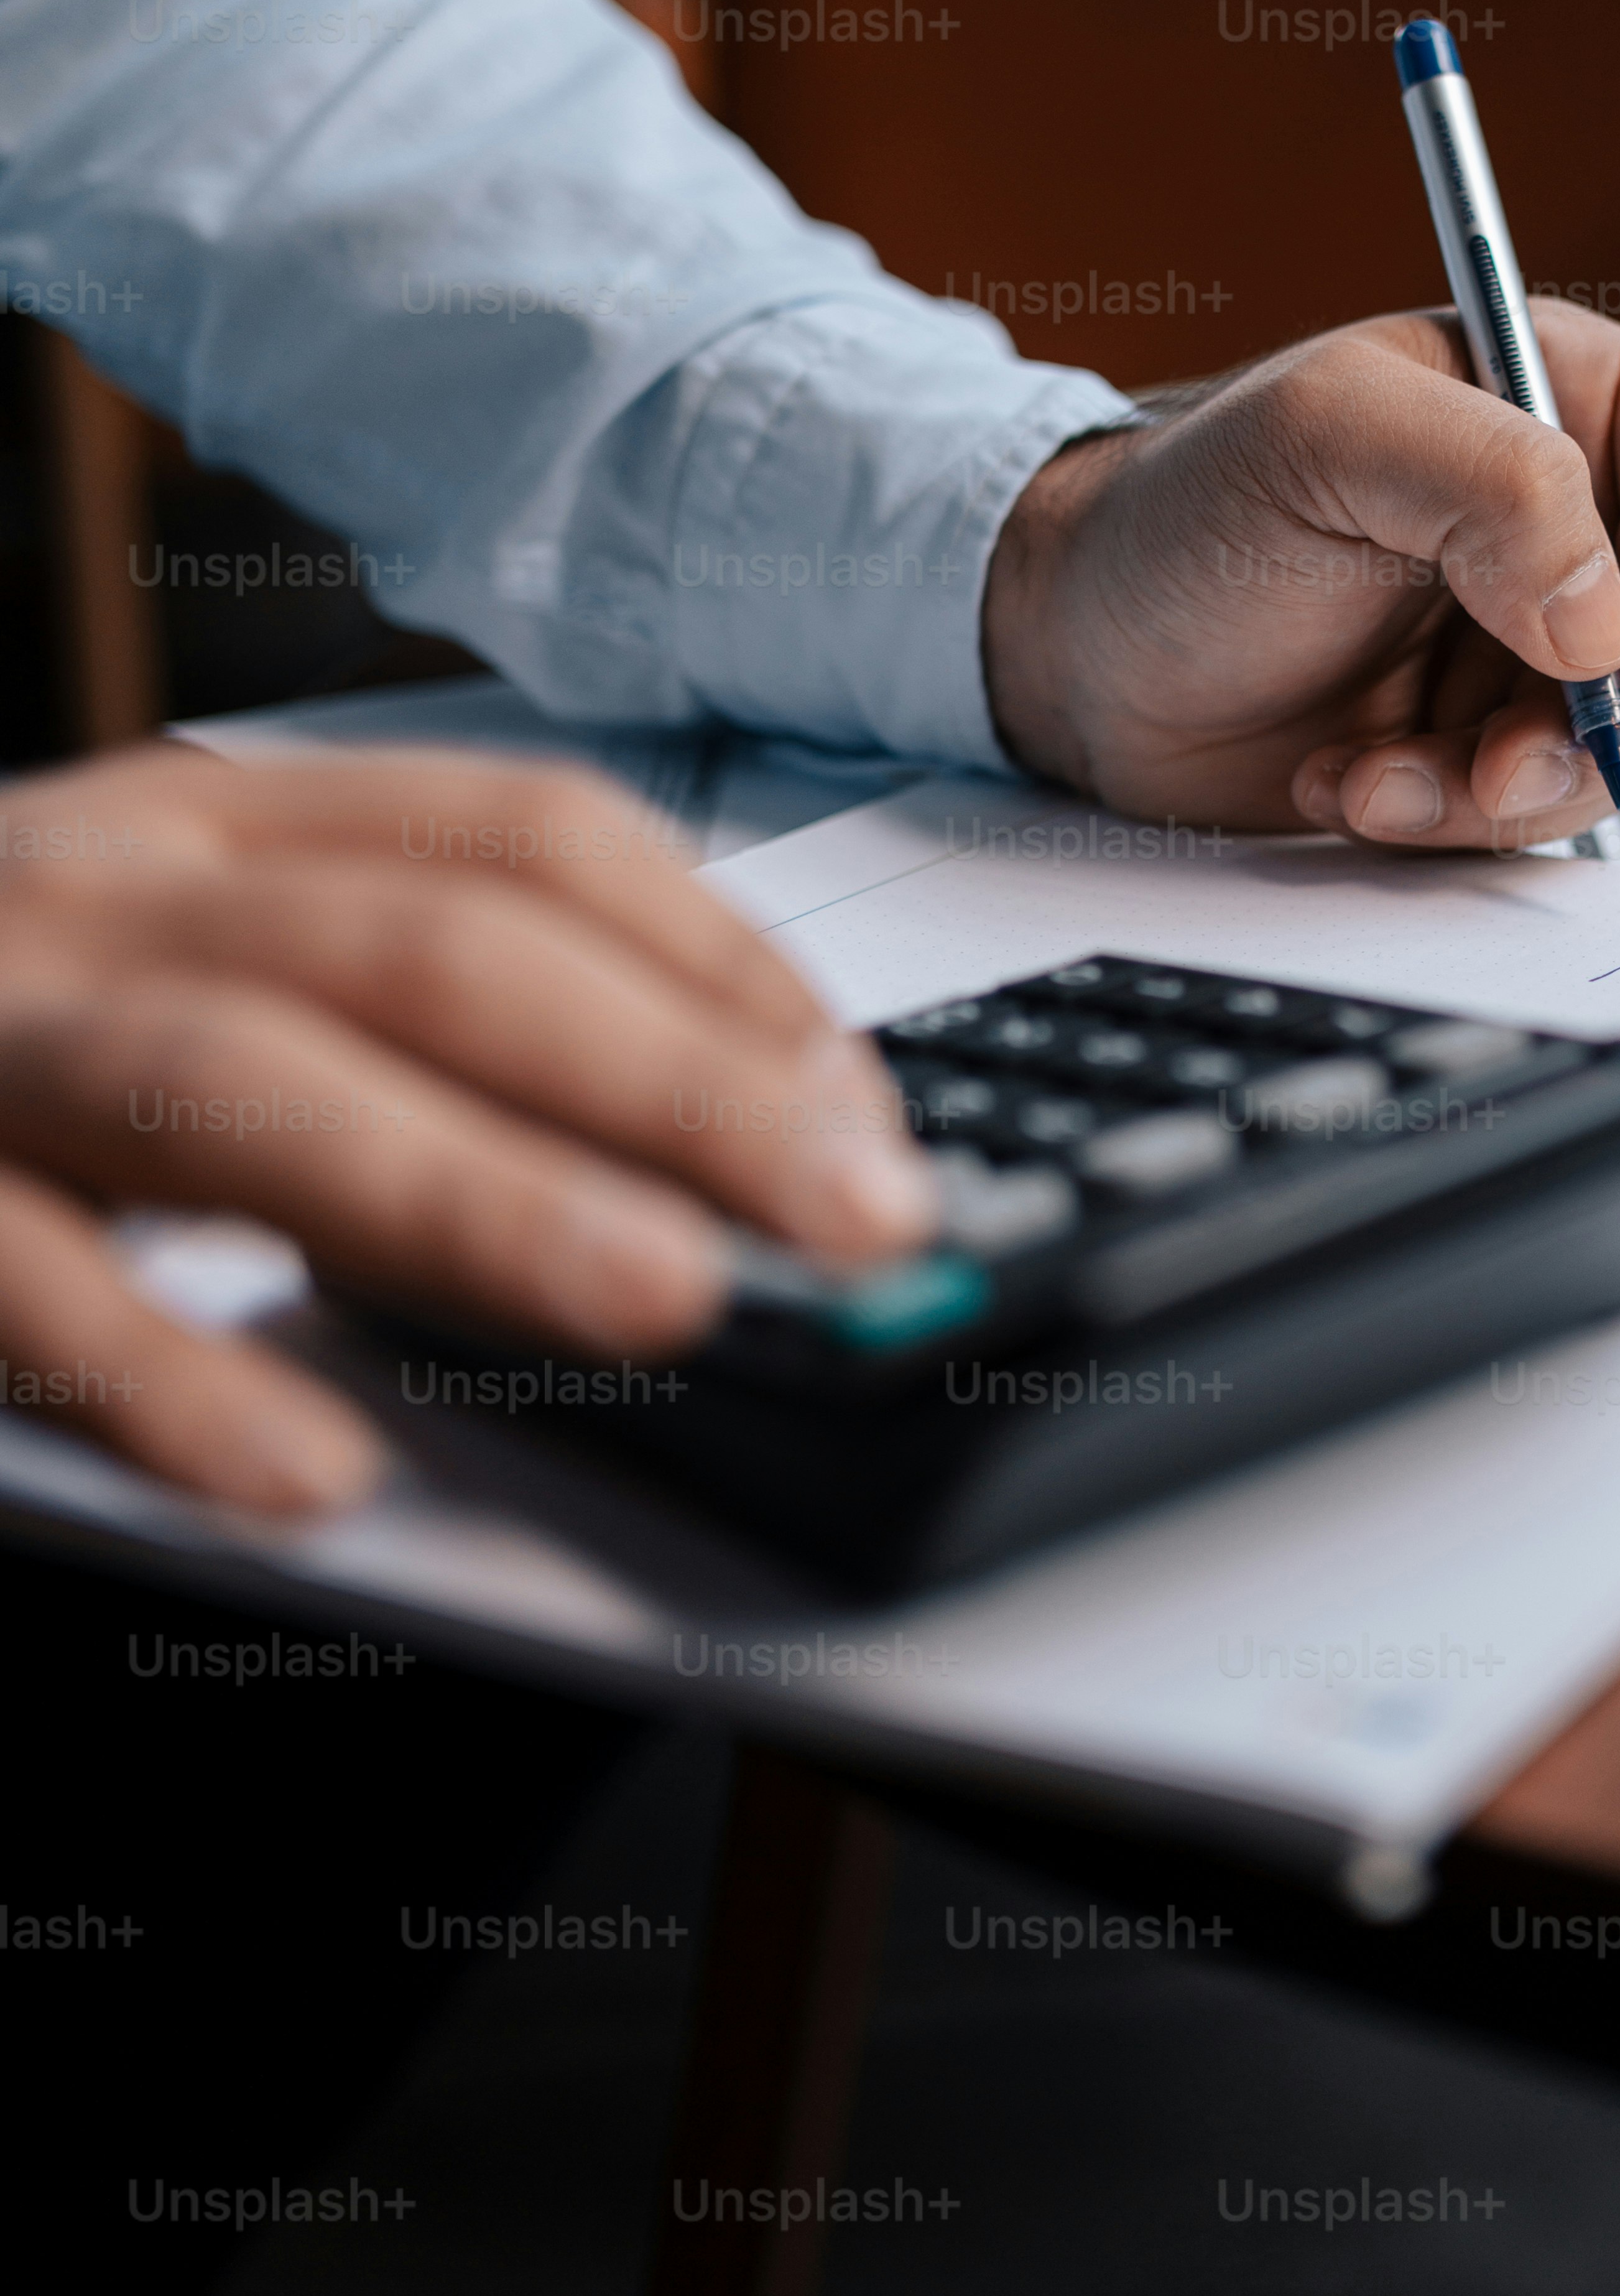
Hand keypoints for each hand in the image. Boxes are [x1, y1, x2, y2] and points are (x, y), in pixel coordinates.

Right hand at [0, 745, 935, 1517]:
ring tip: (664, 1296)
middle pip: (437, 957)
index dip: (716, 966)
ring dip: (476, 1194)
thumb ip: (376, 1006)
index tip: (860, 1107)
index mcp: (216, 829)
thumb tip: (682, 1132)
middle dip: (670, 1082)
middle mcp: (109, 888)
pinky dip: (166, 1372)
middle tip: (854, 1217)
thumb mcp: (179, 950)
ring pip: (250, 1084)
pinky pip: (19, 1274)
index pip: (529, 842)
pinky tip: (307, 1466)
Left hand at [983, 306, 1619, 846]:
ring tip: (1379, 777)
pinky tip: (1354, 788)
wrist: (1085, 649)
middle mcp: (1579, 521)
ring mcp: (1543, 643)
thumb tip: (1606, 622)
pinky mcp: (1494, 744)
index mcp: (1571, 400)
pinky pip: (1545, 811)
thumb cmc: (1188, 510)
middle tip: (1489, 763)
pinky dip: (1454, 825)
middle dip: (1604, 725)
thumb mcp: (1326, 434)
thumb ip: (1489, 482)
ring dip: (1509, 790)